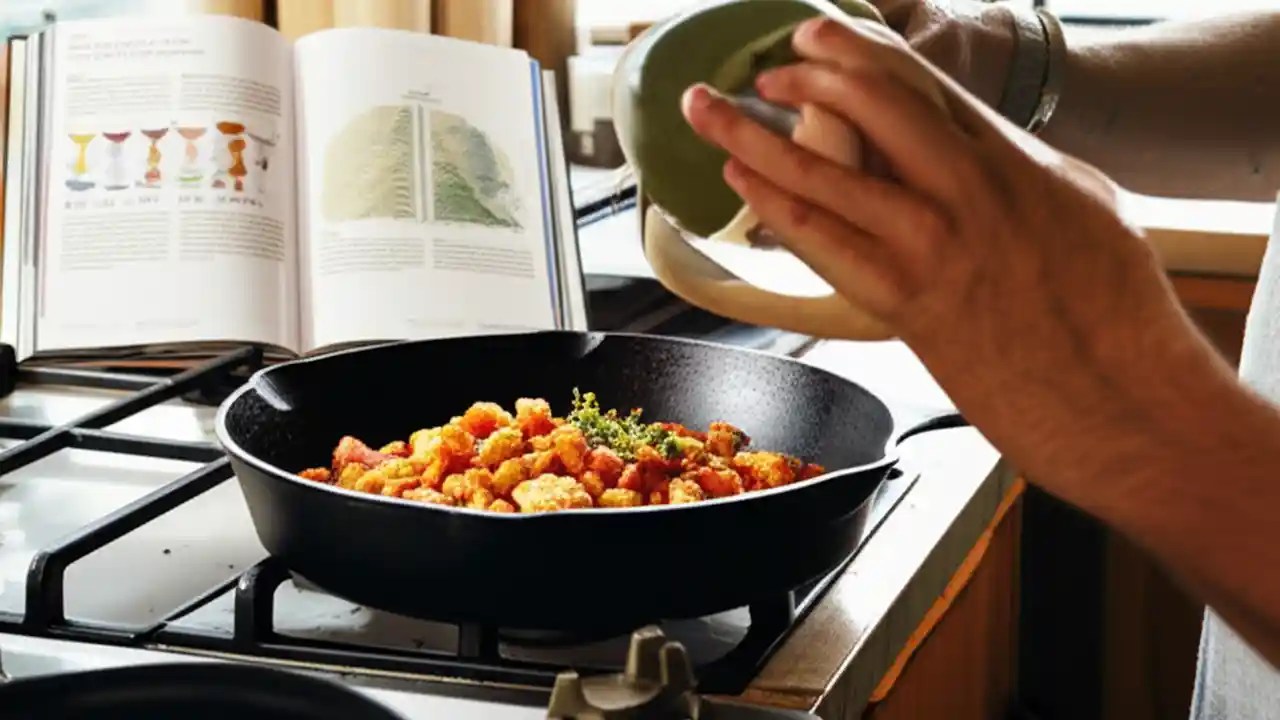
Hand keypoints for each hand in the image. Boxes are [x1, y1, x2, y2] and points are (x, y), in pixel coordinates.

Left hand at [680, 16, 1238, 508]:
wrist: (1136, 406)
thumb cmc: (1124, 322)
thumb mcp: (1090, 214)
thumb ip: (1028, 177)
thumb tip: (988, 160)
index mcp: (1016, 159)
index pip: (922, 84)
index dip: (858, 51)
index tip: (816, 34)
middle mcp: (971, 188)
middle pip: (870, 104)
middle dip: (807, 74)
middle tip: (764, 67)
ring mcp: (936, 243)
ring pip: (827, 169)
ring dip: (755, 136)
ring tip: (711, 111)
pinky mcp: (910, 304)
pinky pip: (825, 242)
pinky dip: (776, 206)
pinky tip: (742, 186)